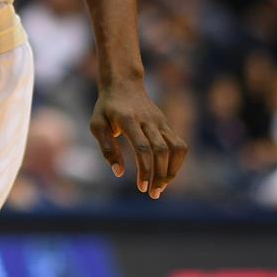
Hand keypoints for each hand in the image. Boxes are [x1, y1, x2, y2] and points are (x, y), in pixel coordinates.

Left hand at [89, 79, 186, 198]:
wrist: (123, 83)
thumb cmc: (106, 107)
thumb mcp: (97, 124)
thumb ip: (107, 148)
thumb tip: (119, 172)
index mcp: (128, 120)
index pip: (142, 148)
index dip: (145, 170)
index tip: (141, 187)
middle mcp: (148, 120)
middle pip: (161, 151)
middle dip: (159, 175)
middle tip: (152, 193)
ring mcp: (160, 121)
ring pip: (175, 148)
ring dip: (172, 170)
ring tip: (162, 186)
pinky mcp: (166, 123)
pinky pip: (179, 144)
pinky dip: (177, 162)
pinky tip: (167, 174)